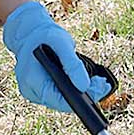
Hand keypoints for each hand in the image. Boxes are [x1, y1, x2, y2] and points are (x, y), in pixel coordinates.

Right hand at [0, 0, 112, 115]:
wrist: (30, 31)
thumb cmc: (45, 35)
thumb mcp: (61, 43)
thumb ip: (73, 65)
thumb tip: (84, 87)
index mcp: (32, 81)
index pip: (60, 101)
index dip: (83, 99)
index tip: (100, 89)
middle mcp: (31, 91)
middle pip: (63, 103)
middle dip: (86, 94)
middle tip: (103, 83)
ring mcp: (35, 92)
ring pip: (63, 100)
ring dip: (81, 92)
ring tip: (98, 82)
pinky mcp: (41, 90)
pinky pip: (60, 95)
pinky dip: (73, 89)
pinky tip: (85, 82)